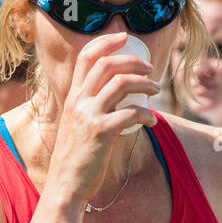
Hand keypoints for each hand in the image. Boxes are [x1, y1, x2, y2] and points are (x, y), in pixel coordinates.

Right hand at [45, 33, 158, 205]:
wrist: (65, 185)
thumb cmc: (76, 158)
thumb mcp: (77, 126)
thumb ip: (92, 109)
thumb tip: (119, 100)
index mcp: (72, 96)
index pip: (86, 57)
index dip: (107, 42)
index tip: (125, 37)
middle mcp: (78, 101)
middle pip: (106, 64)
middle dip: (133, 61)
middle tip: (149, 69)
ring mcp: (88, 115)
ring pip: (120, 83)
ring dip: (144, 84)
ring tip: (156, 90)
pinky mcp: (101, 132)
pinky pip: (130, 113)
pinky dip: (146, 115)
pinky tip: (152, 121)